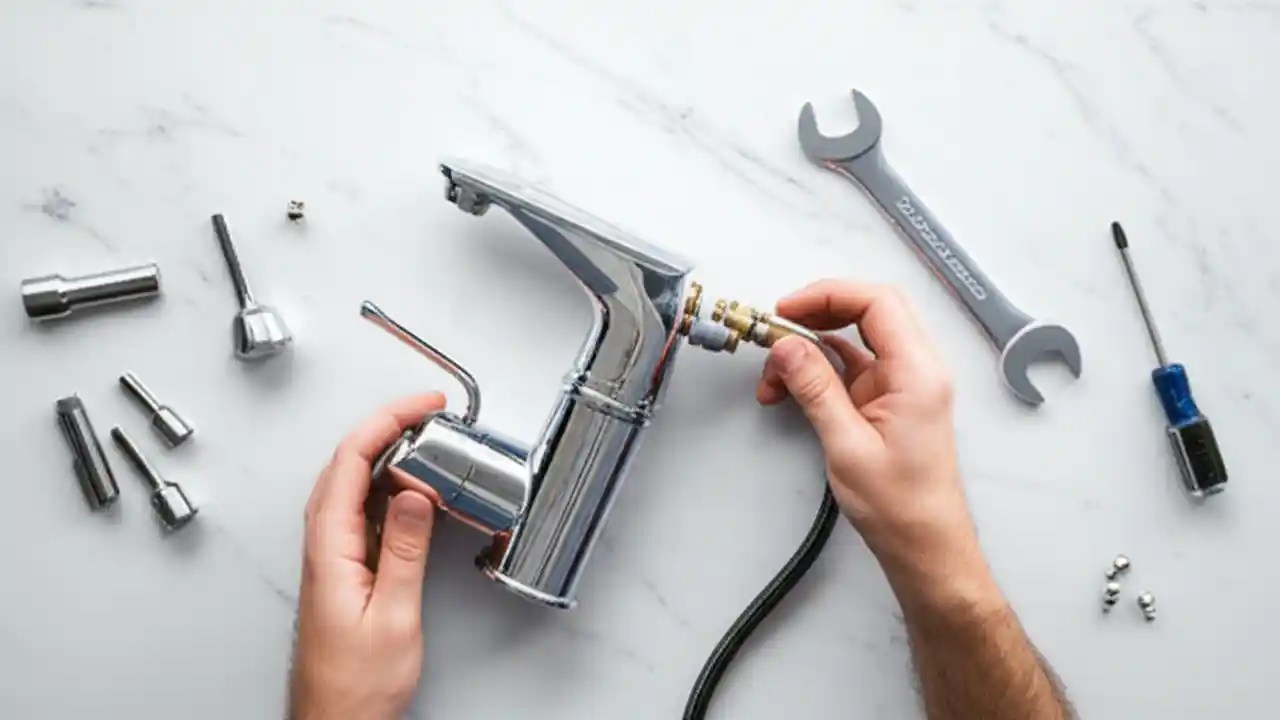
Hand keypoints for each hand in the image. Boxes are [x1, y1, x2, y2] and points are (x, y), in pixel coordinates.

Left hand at [290, 393, 444, 719]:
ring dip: (385, 452)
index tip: (422, 407)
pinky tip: (408, 487)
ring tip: (424, 438)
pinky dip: (385, 484)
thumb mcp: (394, 616)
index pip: (351, 462)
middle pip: (346, 464)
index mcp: (329, 549)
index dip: (386, 423)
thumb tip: (414, 493)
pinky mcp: (344, 570)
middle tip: (428, 411)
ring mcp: (331, 557)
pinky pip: (359, 510)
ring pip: (351, 484)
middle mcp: (323, 547)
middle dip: (387, 426)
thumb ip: (405, 550)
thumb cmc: (355, 686)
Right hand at [756, 280, 992, 607]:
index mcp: (917, 373)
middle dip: (817, 313)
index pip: (877, 303)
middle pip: (868, 311)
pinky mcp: (888, 400)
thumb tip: (788, 347)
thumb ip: (815, 388)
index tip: (788, 310)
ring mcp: (902, 384)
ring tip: (776, 372)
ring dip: (812, 345)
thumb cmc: (901, 506)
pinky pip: (852, 366)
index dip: (828, 295)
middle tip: (778, 329)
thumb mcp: (846, 445)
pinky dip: (819, 369)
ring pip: (855, 338)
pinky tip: (792, 384)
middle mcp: (916, 371)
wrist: (924, 544)